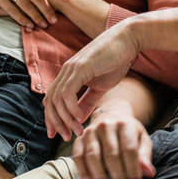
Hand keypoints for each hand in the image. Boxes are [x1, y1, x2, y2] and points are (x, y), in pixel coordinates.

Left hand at [45, 19, 142, 139]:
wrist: (128, 40)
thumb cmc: (116, 60)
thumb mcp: (100, 86)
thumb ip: (87, 101)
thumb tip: (78, 118)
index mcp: (69, 75)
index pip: (51, 99)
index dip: (51, 118)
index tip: (56, 134)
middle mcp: (66, 71)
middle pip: (49, 101)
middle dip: (55, 122)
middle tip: (65, 138)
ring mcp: (71, 69)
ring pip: (57, 99)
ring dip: (65, 119)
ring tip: (76, 131)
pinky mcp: (80, 67)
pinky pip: (67, 92)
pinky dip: (71, 108)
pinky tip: (79, 118)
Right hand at [72, 109, 154, 178]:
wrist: (110, 115)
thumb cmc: (128, 133)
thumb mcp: (142, 140)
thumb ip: (145, 156)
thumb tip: (149, 173)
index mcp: (125, 124)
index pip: (129, 150)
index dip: (132, 170)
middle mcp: (106, 125)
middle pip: (111, 155)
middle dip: (117, 178)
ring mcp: (90, 131)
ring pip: (94, 157)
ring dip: (101, 178)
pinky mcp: (79, 139)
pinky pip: (78, 157)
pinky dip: (84, 173)